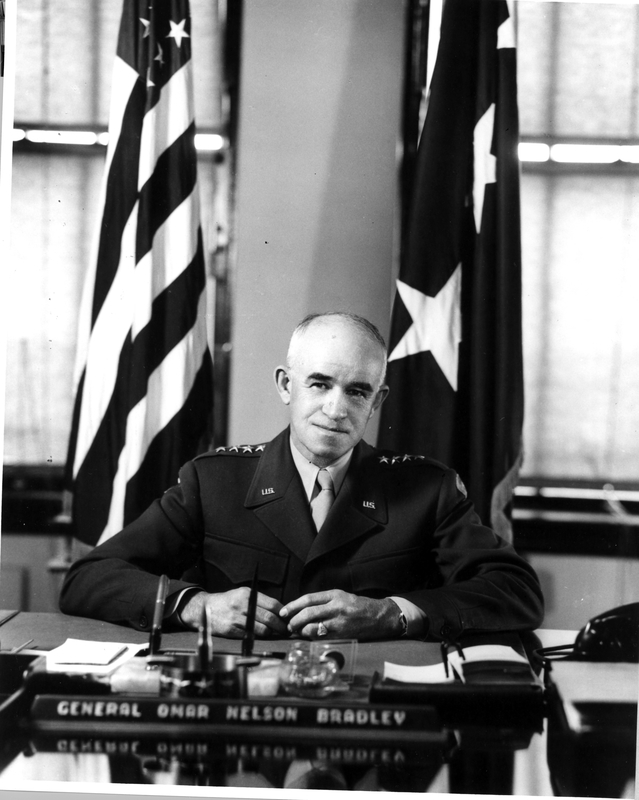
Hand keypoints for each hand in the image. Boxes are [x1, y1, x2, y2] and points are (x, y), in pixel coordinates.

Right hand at [180, 588, 289, 638]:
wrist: (205, 608)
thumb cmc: (228, 602)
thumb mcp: (243, 594)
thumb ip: (259, 601)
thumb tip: (280, 611)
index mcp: (248, 594)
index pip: (272, 604)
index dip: (284, 613)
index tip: (290, 619)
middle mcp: (243, 605)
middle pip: (269, 618)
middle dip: (282, 626)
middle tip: (288, 630)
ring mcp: (237, 618)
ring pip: (262, 629)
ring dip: (272, 634)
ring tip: (277, 635)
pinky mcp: (231, 630)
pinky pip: (251, 636)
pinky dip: (259, 637)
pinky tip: (263, 637)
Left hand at [279, 590, 402, 640]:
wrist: (379, 617)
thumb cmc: (358, 606)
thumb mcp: (341, 596)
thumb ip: (323, 601)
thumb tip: (301, 609)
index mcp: (335, 595)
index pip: (308, 599)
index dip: (292, 605)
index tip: (283, 612)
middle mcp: (336, 607)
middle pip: (308, 613)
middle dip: (294, 620)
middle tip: (288, 625)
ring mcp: (340, 622)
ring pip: (313, 627)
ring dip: (301, 631)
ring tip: (297, 632)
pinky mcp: (343, 635)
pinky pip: (322, 637)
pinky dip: (312, 638)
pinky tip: (308, 637)